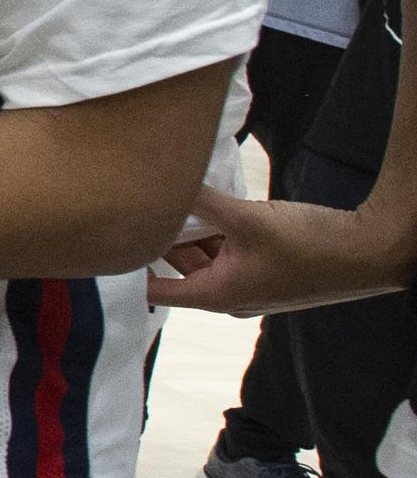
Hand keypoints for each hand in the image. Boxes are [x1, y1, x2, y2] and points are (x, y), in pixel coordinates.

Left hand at [149, 185, 410, 315]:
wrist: (369, 251)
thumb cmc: (311, 244)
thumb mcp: (246, 218)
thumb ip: (201, 201)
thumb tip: (161, 180)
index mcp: (215, 296)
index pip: (154, 289)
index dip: (128, 265)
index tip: (107, 237)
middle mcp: (227, 296)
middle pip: (176, 269)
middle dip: (160, 237)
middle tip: (138, 203)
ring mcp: (248, 284)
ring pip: (202, 257)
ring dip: (190, 231)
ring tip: (172, 198)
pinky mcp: (264, 270)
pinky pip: (226, 252)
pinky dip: (215, 232)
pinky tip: (209, 204)